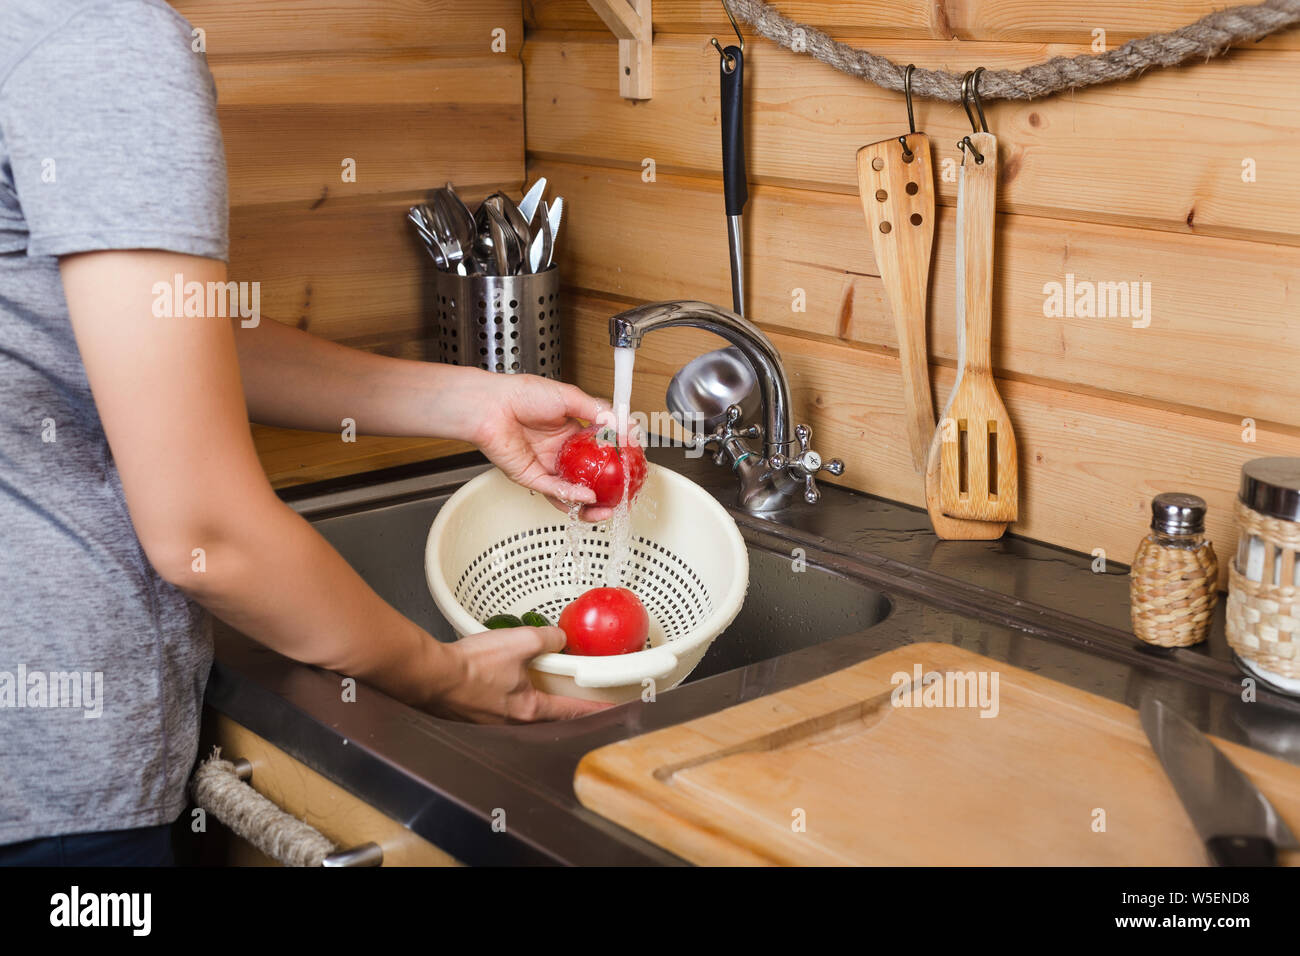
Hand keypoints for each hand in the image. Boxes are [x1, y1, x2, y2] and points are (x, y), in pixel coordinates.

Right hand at [427, 627, 611, 722]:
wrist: (430, 675)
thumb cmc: (471, 665)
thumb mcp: (519, 642)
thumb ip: (546, 639)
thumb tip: (559, 638)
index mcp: (529, 709)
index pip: (572, 711)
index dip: (593, 709)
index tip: (609, 710)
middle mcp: (512, 722)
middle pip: (547, 718)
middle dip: (560, 708)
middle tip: (571, 698)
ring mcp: (490, 722)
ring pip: (521, 715)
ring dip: (530, 702)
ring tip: (531, 687)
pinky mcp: (471, 715)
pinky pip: (497, 709)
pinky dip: (505, 698)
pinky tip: (498, 685)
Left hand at [469, 373, 614, 520]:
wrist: (491, 404)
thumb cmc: (521, 394)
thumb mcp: (570, 398)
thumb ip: (599, 412)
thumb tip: (624, 425)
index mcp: (570, 433)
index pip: (599, 452)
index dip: (615, 461)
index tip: (630, 466)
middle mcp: (559, 452)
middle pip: (588, 477)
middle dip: (606, 490)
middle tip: (622, 496)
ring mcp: (547, 467)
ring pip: (572, 492)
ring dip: (591, 504)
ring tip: (607, 509)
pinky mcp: (532, 478)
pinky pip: (556, 491)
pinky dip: (572, 495)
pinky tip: (587, 496)